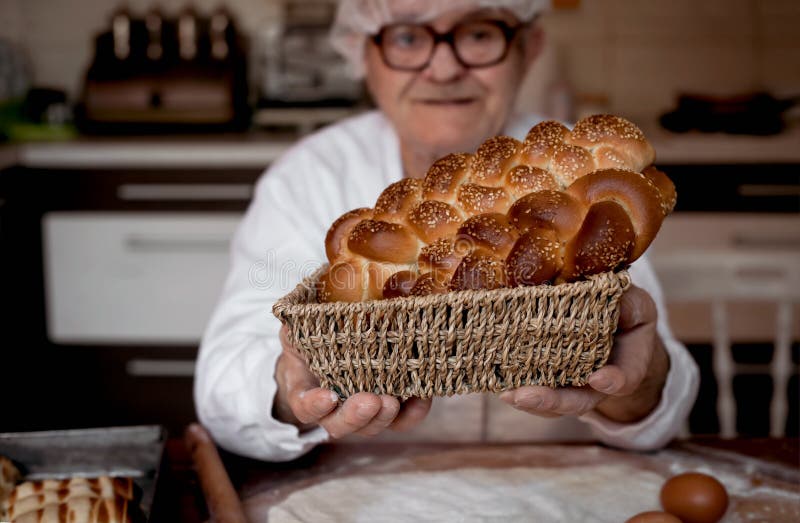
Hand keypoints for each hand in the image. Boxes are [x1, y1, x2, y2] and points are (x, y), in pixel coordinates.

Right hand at [273, 324, 432, 436]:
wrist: (330, 353)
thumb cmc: (311, 343)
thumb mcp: (299, 331)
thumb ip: (297, 326)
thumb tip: (301, 315)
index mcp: (306, 391)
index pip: (305, 407)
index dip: (315, 405)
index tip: (326, 396)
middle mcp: (333, 410)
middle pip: (341, 425)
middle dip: (356, 416)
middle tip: (370, 402)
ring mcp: (362, 411)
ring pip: (372, 425)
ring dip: (384, 416)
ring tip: (393, 401)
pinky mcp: (388, 407)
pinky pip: (402, 419)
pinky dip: (413, 413)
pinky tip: (421, 398)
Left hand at [499, 285, 669, 422]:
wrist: (607, 318)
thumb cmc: (620, 306)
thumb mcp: (630, 300)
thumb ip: (624, 301)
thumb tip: (606, 292)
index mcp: (629, 358)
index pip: (627, 375)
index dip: (615, 380)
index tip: (598, 378)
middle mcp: (601, 378)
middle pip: (582, 399)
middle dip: (555, 400)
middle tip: (527, 396)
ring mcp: (575, 383)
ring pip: (556, 403)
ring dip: (531, 401)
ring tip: (508, 395)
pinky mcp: (551, 378)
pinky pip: (537, 391)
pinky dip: (519, 390)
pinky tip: (500, 385)